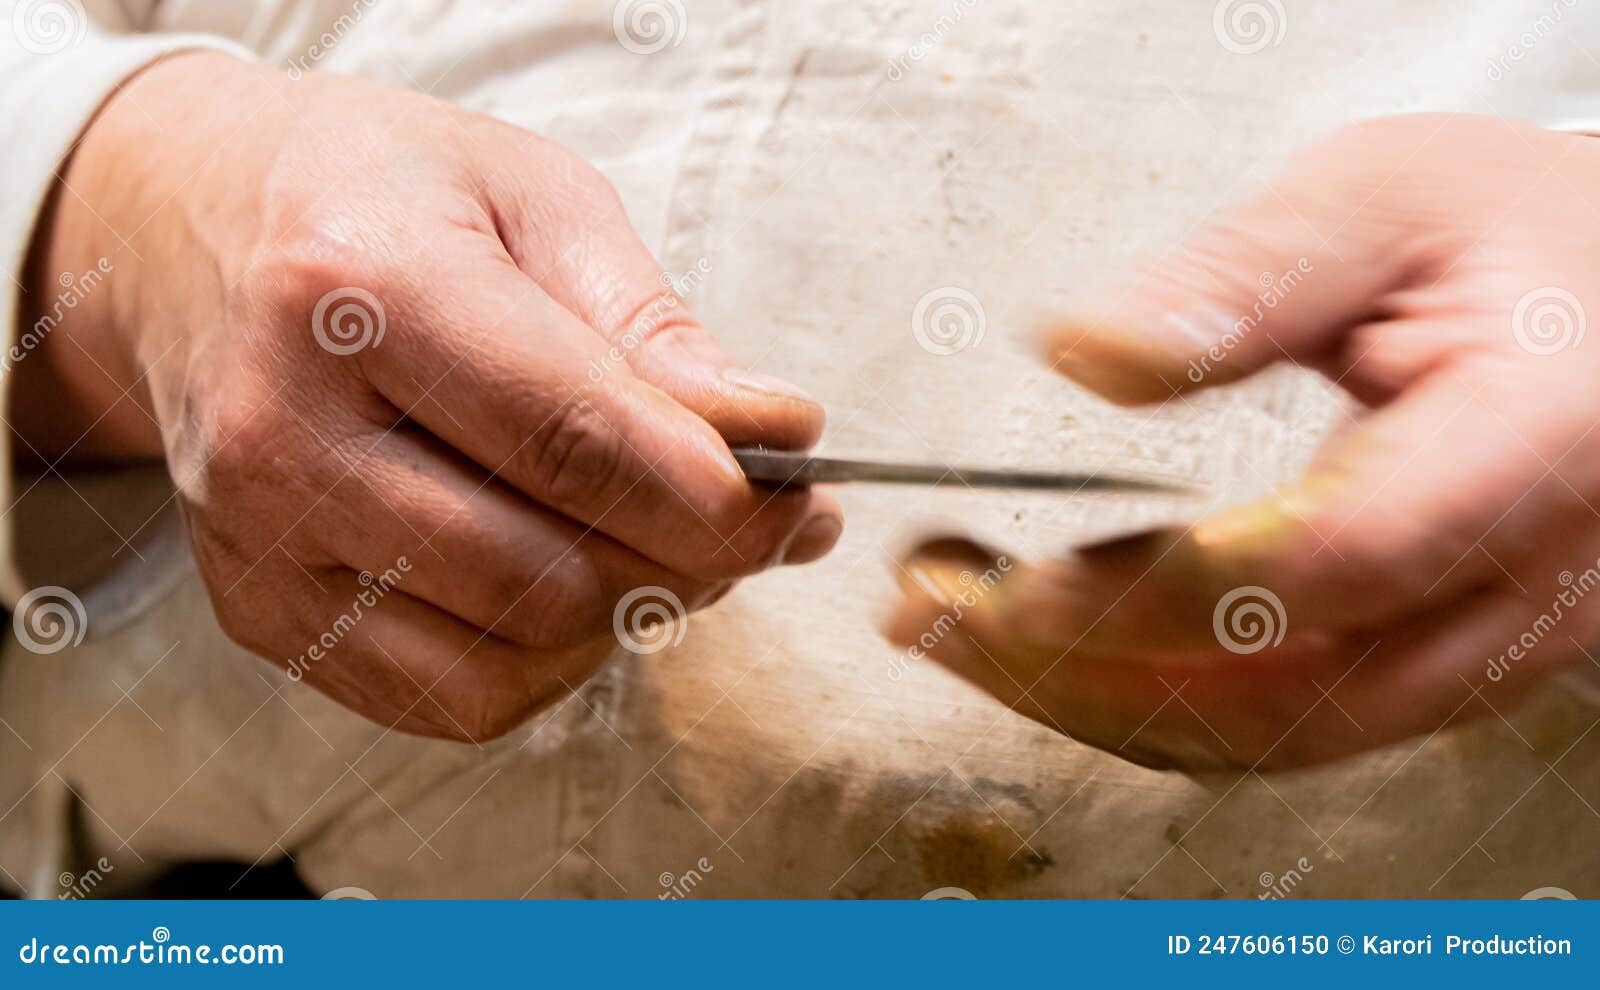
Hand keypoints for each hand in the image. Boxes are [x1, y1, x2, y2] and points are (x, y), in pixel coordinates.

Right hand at [16, 53, 841, 740]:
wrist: (185, 237)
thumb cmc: (379, 199)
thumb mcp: (531, 196)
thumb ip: (651, 325)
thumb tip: (771, 435)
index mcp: (359, 290)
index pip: (574, 439)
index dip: (713, 493)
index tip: (796, 492)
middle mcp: (285, 431)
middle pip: (550, 569)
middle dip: (691, 557)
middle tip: (746, 508)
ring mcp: (261, 540)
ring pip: (512, 651)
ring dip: (626, 609)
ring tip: (653, 529)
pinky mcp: (259, 613)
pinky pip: (453, 700)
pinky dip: (549, 661)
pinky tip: (566, 578)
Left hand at [888, 113, 1599, 769]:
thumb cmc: (1513, 235)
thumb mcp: (1384, 198)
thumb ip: (1240, 277)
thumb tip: (1090, 356)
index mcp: (1536, 441)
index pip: (1332, 563)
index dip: (1159, 592)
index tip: (1012, 585)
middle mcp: (1534, 579)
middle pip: (1290, 699)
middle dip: (1083, 677)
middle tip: (935, 616)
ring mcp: (1497, 643)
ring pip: (1278, 738)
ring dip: (1098, 704)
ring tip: (962, 635)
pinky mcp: (1446, 664)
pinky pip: (1289, 723)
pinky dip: (1156, 700)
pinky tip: (1059, 652)